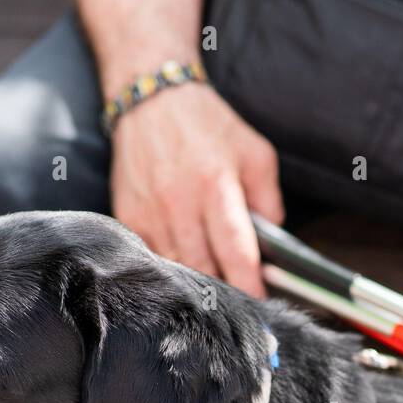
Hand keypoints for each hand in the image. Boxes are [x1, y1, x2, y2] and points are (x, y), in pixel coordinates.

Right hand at [110, 82, 283, 295]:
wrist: (151, 99)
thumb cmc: (208, 126)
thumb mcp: (255, 153)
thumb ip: (269, 200)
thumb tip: (274, 245)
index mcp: (216, 185)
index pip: (234, 248)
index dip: (247, 282)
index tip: (258, 302)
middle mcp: (179, 202)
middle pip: (203, 267)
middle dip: (224, 290)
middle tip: (241, 303)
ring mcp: (150, 213)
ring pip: (176, 268)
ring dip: (197, 285)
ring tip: (216, 293)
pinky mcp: (128, 218)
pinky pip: (153, 257)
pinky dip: (170, 269)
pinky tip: (185, 271)